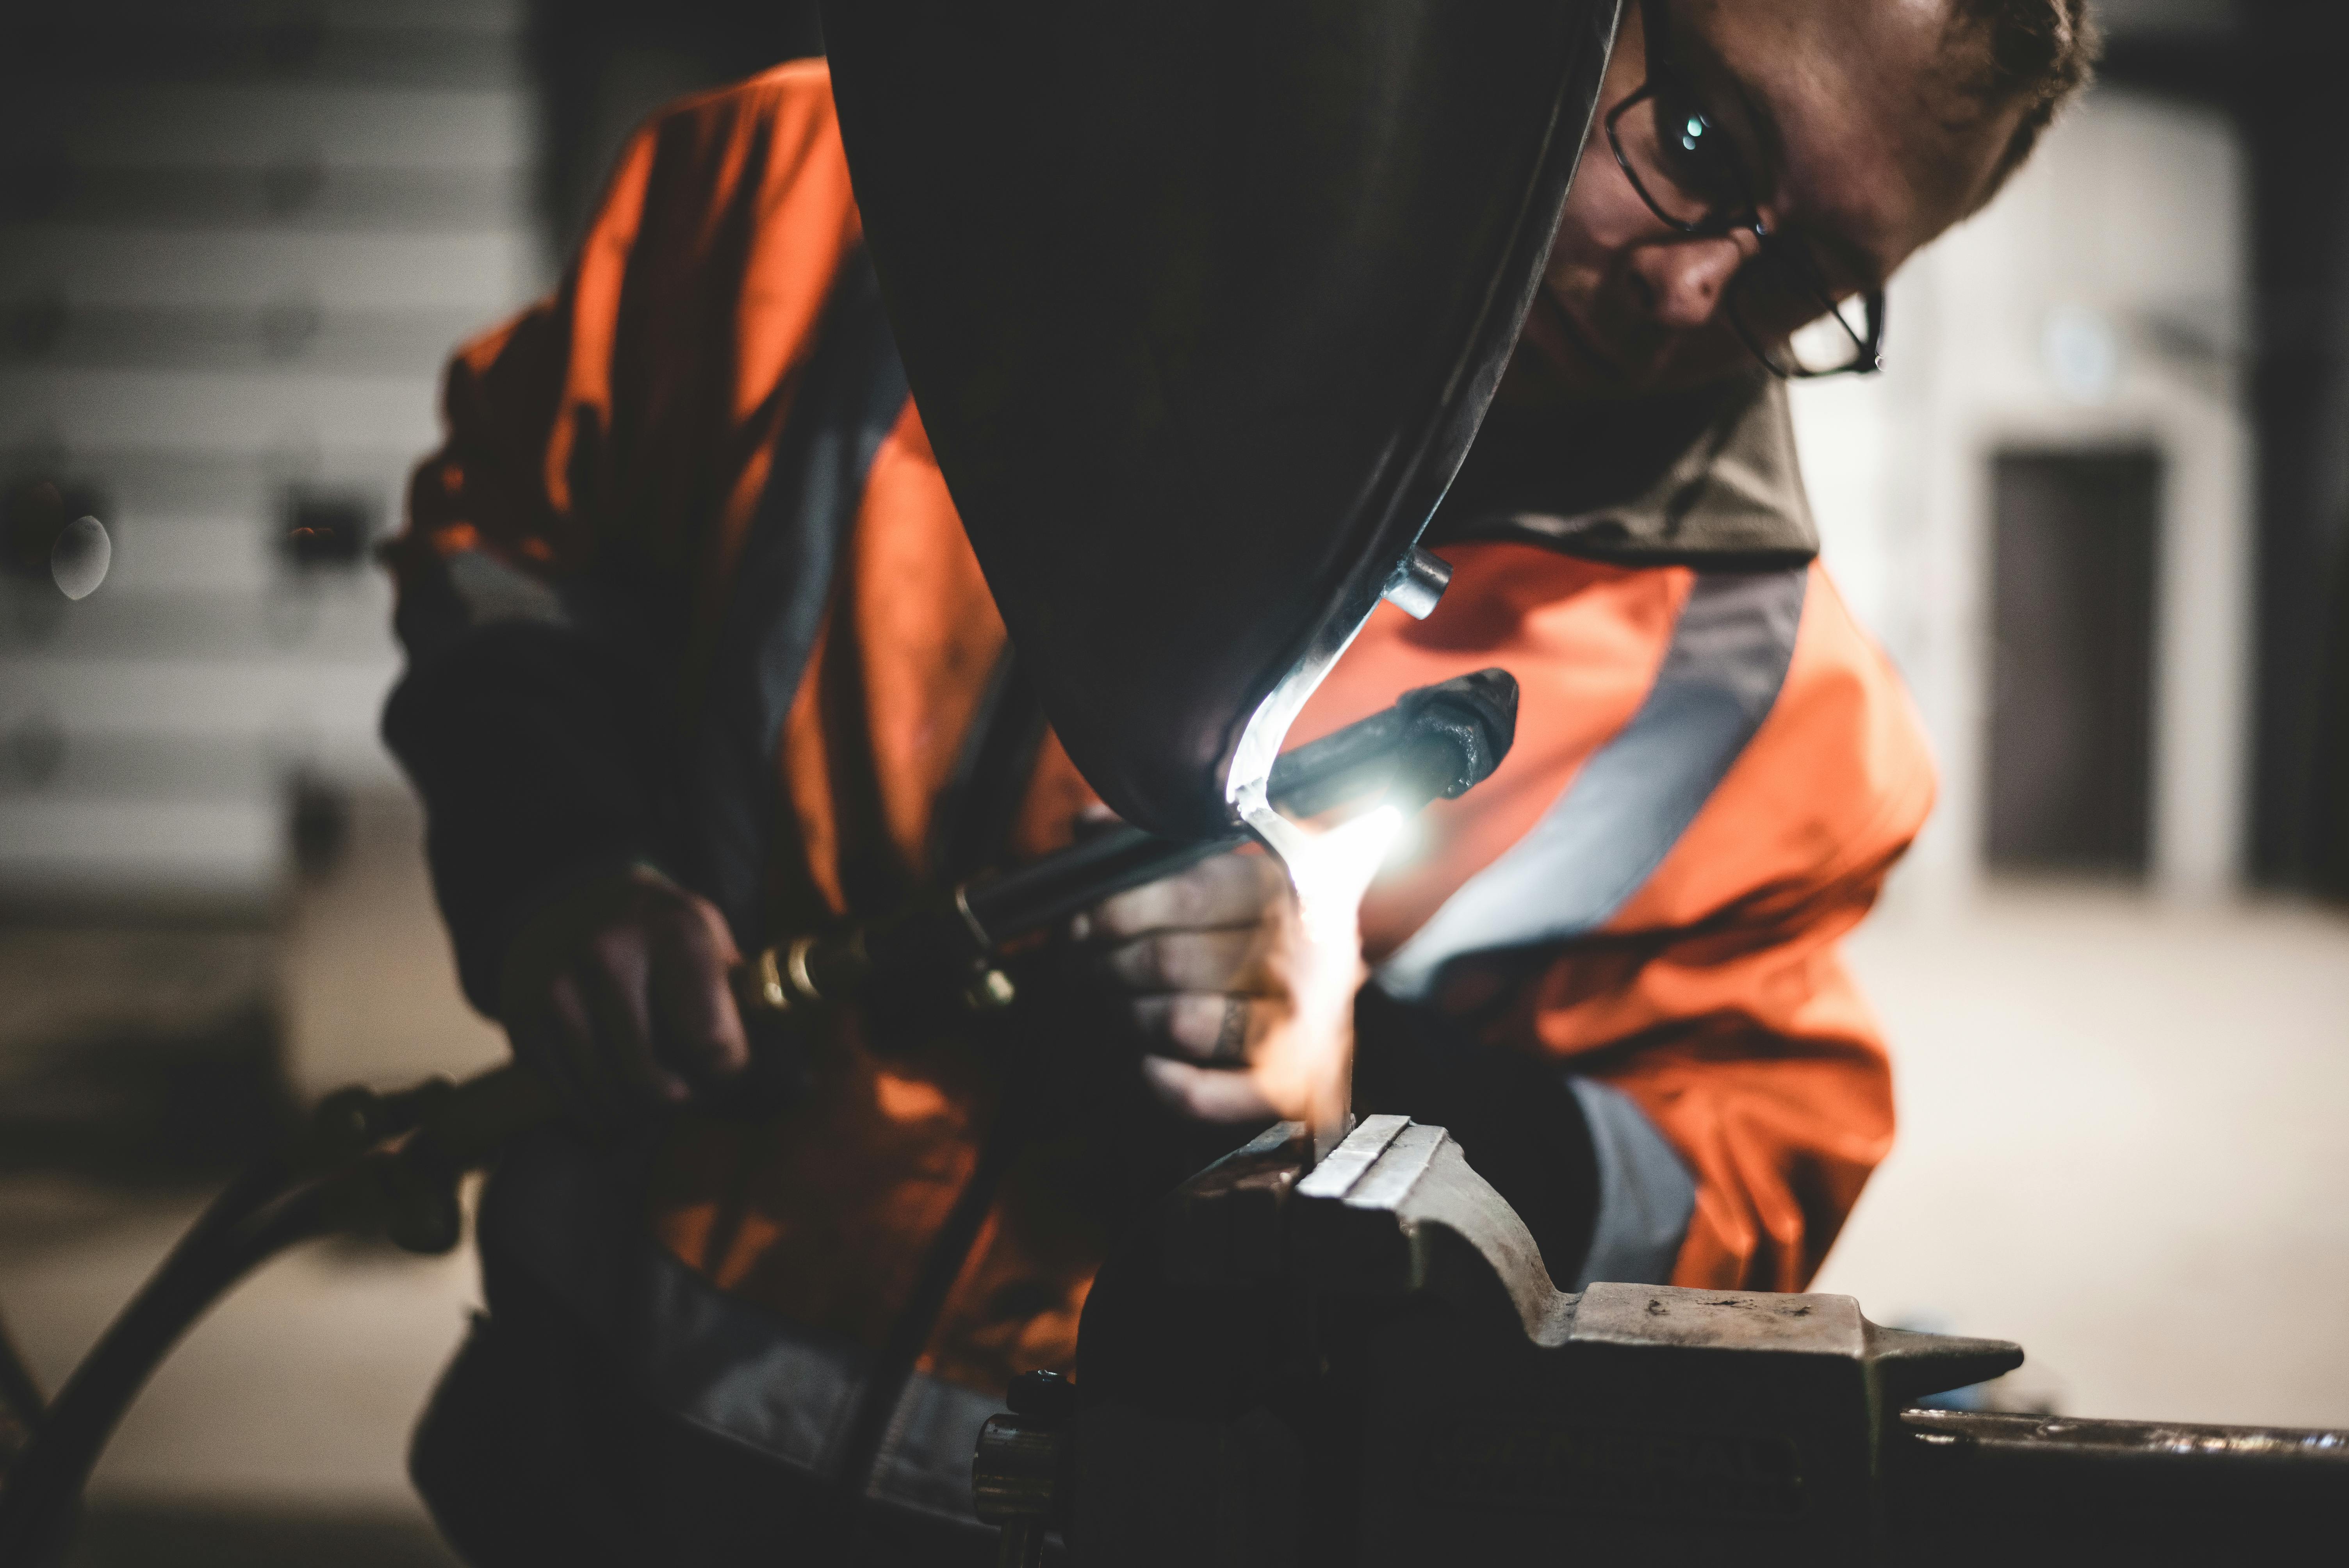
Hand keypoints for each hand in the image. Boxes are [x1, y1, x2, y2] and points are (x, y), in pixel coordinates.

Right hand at [496, 865, 750, 1129]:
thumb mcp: (710, 939)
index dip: (728, 1071)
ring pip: (613, 1100)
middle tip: (691, 1088)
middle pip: (657, 1084)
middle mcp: (607, 956)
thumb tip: (790, 1085)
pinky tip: (615, 1091)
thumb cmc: (659, 932)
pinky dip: (601, 1113)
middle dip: (684, 1099)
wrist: (569, 900)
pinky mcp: (524, 1021)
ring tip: (655, 1090)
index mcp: (672, 932)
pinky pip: (572, 1102)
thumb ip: (743, 999)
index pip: (711, 1042)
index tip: (727, 1067)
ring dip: (642, 1114)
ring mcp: (558, 990)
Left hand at [1074, 849, 1360, 1126]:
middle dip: (1102, 963)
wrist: (1329, 1009)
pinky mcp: (1286, 1091)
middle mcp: (1306, 956)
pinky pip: (1200, 1093)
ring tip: (1110, 1004)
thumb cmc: (1254, 932)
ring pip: (1178, 1021)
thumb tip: (1088, 826)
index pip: (1188, 890)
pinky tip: (1144, 1061)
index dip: (1117, 907)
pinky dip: (1159, 1080)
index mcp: (1291, 889)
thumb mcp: (1224, 869)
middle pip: (1168, 959)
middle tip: (1079, 965)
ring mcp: (1300, 1028)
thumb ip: (1155, 841)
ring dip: (1124, 1015)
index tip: (1081, 919)